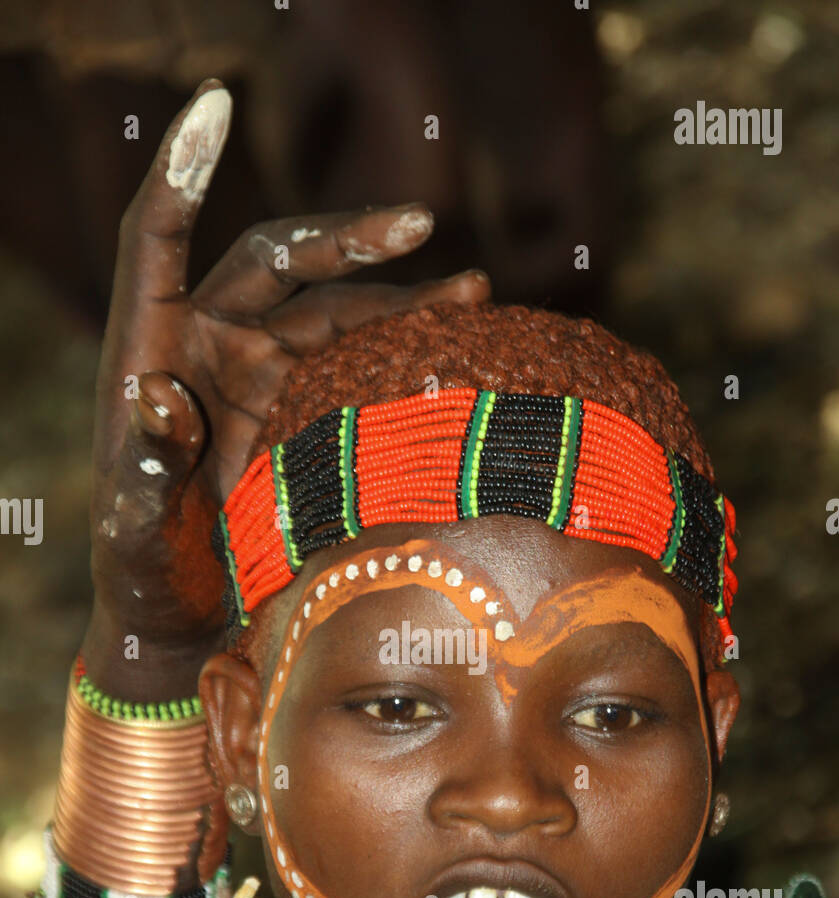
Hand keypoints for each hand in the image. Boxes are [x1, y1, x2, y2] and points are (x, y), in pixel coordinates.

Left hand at [84, 77, 489, 696]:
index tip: (217, 107)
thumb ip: (145, 469)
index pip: (158, 238)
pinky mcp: (307, 409)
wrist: (188, 617)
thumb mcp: (134, 528)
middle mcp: (209, 343)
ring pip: (336, 309)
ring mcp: (264, 372)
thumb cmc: (145, 571)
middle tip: (418, 229)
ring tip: (472, 296)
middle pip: (278, 260)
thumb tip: (157, 395)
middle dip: (348, 239)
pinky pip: (362, 363)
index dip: (182, 173)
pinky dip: (406, 351)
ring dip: (401, 298)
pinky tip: (458, 346)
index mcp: (152, 348)